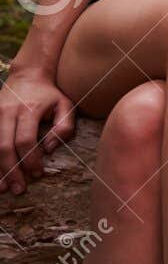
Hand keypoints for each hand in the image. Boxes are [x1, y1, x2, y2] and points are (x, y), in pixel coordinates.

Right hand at [0, 68, 76, 194]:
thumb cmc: (51, 94)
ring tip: (3, 188)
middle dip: (11, 170)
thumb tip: (49, 149)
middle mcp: (7, 112)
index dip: (30, 160)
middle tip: (19, 189)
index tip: (38, 174)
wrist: (28, 75)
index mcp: (29, 109)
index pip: (26, 140)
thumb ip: (64, 127)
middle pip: (4, 146)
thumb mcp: (66, 105)